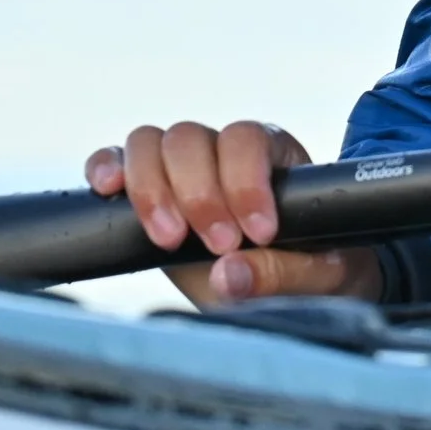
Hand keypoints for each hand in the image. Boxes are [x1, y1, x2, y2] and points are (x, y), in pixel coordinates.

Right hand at [83, 121, 380, 306]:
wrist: (294, 291)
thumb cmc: (318, 274)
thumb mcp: (324, 277)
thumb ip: (285, 274)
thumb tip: (228, 275)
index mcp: (274, 154)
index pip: (247, 140)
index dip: (245, 182)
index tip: (259, 233)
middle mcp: (223, 151)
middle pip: (190, 138)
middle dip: (198, 194)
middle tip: (218, 245)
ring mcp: (181, 169)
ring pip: (149, 142)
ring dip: (151, 189)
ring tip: (168, 239)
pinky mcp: (147, 193)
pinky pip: (115, 158)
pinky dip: (106, 166)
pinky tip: (108, 191)